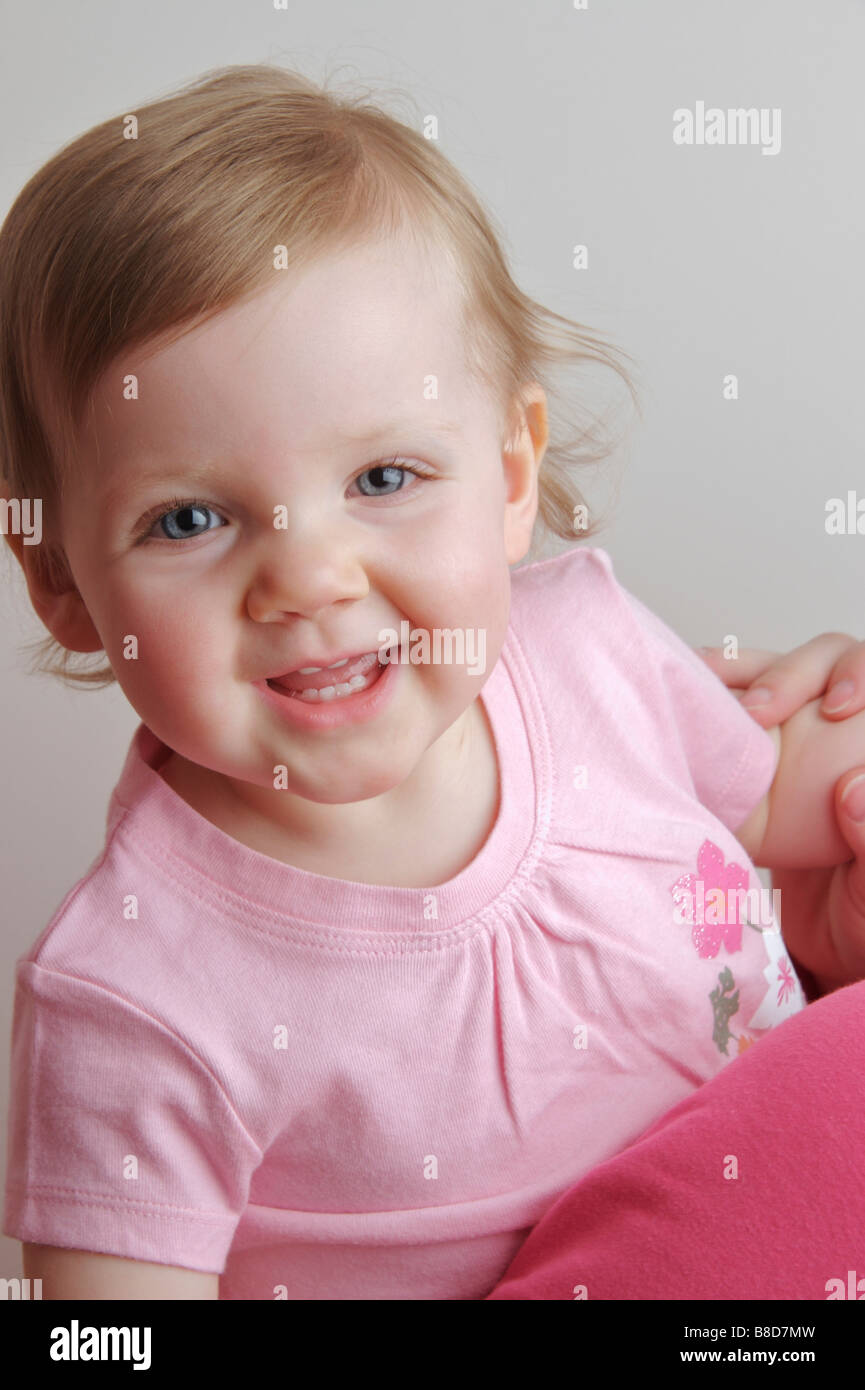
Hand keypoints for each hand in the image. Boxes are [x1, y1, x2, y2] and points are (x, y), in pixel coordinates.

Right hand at [696, 633, 864, 993]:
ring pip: (771, 677)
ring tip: (698, 682)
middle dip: (788, 673)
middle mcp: (843, 733)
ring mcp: (799, 741)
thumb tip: (855, 785)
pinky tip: (678, 704)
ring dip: (739, 674)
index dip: (856, 675)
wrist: (823, 964)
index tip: (834, 709)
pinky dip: (705, 701)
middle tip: (756, 710)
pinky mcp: (758, 762)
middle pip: (823, 663)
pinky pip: (730, 715)